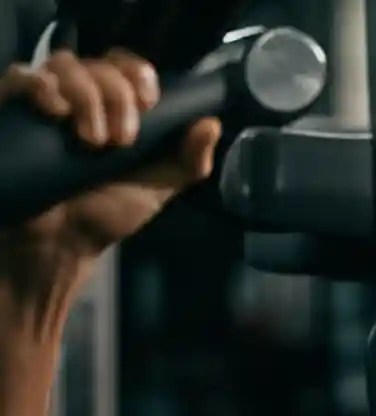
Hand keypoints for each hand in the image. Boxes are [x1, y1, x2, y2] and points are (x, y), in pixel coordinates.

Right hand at [0, 50, 220, 260]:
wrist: (60, 246)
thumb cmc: (107, 214)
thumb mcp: (158, 188)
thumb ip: (189, 161)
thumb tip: (211, 122)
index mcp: (115, 108)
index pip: (126, 66)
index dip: (139, 74)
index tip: (149, 103)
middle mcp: (79, 98)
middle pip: (99, 64)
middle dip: (118, 96)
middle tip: (122, 141)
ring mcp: (44, 103)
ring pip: (64, 65)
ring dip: (87, 95)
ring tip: (91, 141)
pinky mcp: (11, 112)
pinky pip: (20, 77)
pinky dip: (41, 86)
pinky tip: (56, 111)